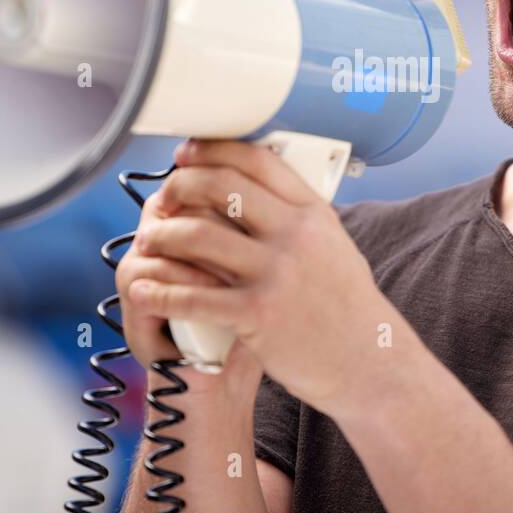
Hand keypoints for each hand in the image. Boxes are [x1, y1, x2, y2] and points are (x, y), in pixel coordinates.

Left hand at [124, 138, 396, 416]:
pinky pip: (194, 296)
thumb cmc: (347, 308)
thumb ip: (298, 218)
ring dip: (162, 237)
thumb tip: (255, 189)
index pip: (257, 160)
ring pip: (198, 236)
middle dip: (179, 187)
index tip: (186, 154)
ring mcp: (276, 273)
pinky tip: (144, 290)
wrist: (367, 362)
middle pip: (220, 187)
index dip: (213, 150)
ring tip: (147, 242)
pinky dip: (161, 292)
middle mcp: (295, 235)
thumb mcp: (334, 245)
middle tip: (161, 200)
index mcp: (314, 213)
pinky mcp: (257, 314)